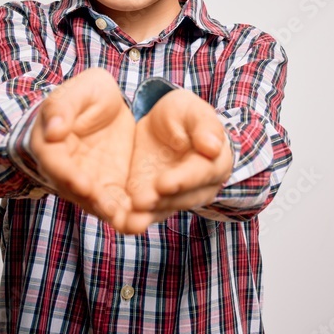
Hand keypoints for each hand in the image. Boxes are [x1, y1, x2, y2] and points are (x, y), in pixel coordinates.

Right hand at [29, 68, 135, 229]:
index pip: (55, 162)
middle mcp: (65, 168)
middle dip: (93, 201)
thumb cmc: (88, 94)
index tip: (83, 184)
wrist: (108, 106)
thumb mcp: (80, 90)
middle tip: (110, 210)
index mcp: (50, 144)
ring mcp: (87, 180)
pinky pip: (116, 202)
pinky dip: (126, 213)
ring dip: (110, 213)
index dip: (67, 174)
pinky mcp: (108, 186)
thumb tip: (53, 130)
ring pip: (95, 202)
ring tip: (127, 221)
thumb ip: (63, 107)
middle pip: (75, 190)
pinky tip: (140, 221)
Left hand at [123, 89, 233, 233]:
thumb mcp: (192, 111)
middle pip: (182, 198)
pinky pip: (145, 214)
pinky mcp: (155, 203)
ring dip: (145, 217)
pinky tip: (118, 222)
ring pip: (163, 210)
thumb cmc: (183, 115)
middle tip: (140, 203)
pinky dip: (132, 219)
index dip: (183, 180)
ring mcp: (177, 198)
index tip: (164, 184)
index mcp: (214, 163)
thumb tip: (213, 147)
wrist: (162, 126)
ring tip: (128, 221)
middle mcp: (200, 187)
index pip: (200, 173)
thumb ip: (204, 125)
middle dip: (161, 202)